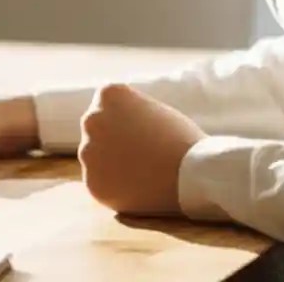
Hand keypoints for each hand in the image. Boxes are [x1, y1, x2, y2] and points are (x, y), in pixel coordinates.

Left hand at [78, 84, 205, 215]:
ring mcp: (88, 153)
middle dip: (115, 140)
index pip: (108, 105)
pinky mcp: (92, 183)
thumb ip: (128, 114)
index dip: (128, 120)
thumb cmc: (183, 139)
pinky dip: (116, 188)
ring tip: (145, 172)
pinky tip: (138, 188)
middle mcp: (91, 119)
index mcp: (107, 95)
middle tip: (145, 154)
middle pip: (98, 129)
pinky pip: (100, 184)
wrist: (196, 175)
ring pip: (96, 158)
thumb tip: (114, 126)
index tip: (146, 130)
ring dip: (113, 164)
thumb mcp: (154, 110)